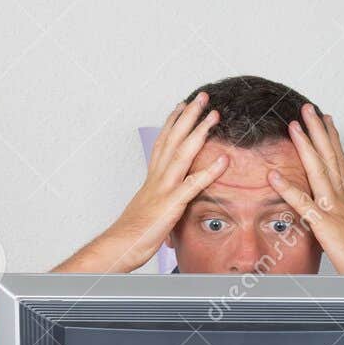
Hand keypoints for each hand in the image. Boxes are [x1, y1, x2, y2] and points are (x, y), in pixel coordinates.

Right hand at [64, 93, 228, 273]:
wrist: (118, 247)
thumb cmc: (132, 232)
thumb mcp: (148, 209)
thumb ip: (159, 198)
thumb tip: (165, 197)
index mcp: (152, 177)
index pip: (163, 142)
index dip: (173, 122)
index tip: (182, 105)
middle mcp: (157, 177)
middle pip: (173, 139)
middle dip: (188, 116)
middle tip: (203, 97)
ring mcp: (164, 189)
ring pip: (183, 153)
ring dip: (199, 132)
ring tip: (214, 115)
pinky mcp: (171, 205)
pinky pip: (194, 185)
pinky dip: (209, 171)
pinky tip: (224, 159)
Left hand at [267, 104, 343, 275]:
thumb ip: (340, 222)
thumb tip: (334, 221)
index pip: (338, 162)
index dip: (331, 140)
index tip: (326, 120)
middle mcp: (342, 198)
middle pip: (330, 157)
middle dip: (318, 131)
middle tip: (309, 108)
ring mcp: (334, 209)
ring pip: (319, 171)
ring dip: (306, 146)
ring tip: (294, 125)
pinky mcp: (325, 225)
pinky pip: (303, 204)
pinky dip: (288, 188)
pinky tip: (273, 176)